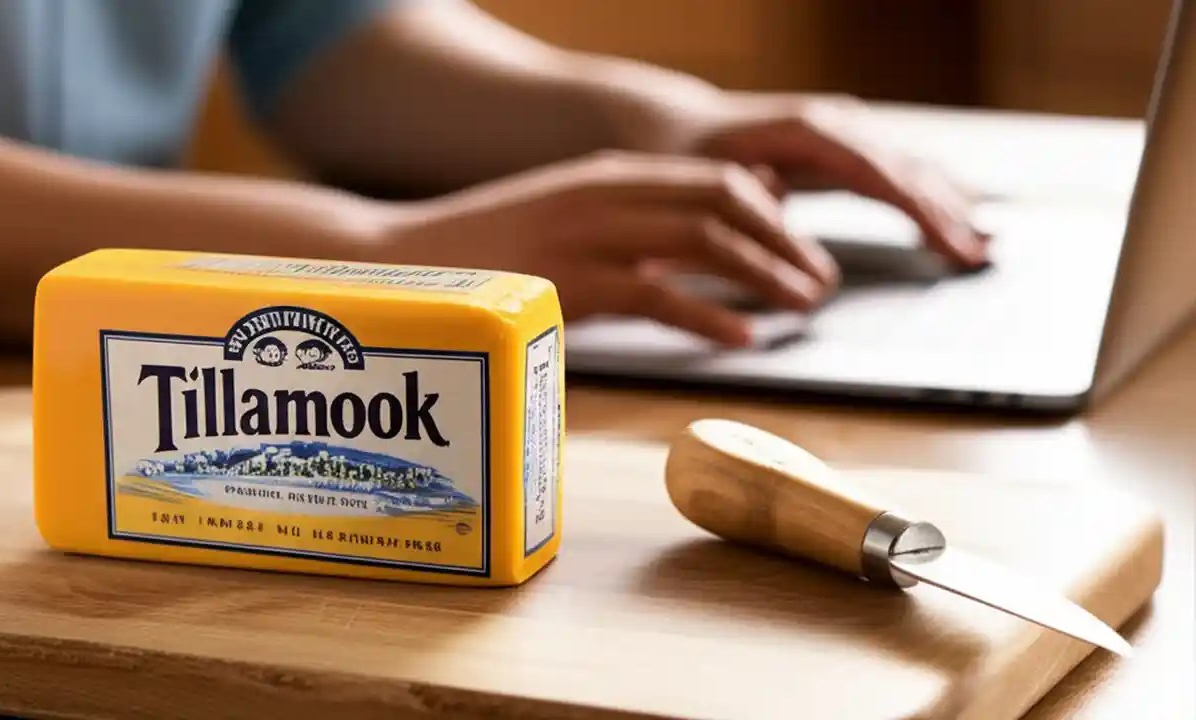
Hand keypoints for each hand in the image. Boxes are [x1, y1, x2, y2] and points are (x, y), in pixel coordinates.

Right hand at [374, 151, 840, 346]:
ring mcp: (589, 236)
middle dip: (785, 243)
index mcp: (610, 174)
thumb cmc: (484, 252)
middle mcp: (607, 194)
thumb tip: (683, 257)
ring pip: (704, 245)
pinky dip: (710, 318)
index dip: (772, 213)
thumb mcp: (563, 221)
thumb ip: (624, 229)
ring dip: (766, 276)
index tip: (801, 247)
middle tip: (820, 281)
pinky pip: (660, 298)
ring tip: (802, 308)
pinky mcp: (570, 285)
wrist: (400, 259)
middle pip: (725, 204)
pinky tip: (743, 339)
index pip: (717, 178)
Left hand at [631, 93, 989, 267]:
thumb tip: (781, 217)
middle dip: (950, 215)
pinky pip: (901, 171)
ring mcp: (849, 131)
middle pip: (910, 172)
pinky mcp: (849, 146)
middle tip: (984, 258)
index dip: (924, 213)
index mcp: (813, 134)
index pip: (884, 176)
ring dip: (951, 206)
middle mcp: (839, 124)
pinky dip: (932, 198)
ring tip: (985, 245)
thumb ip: (754, 204)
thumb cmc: (696, 161)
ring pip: (913, 169)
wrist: (685, 129)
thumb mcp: (716, 186)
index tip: (953, 247)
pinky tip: (956, 222)